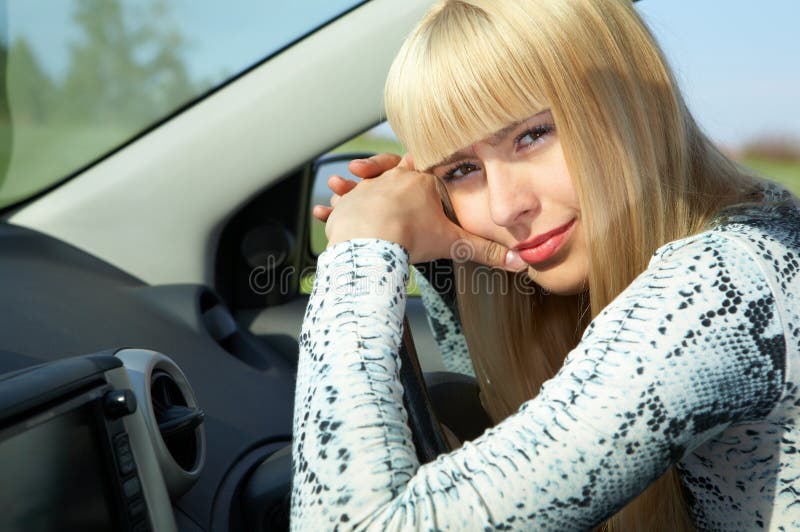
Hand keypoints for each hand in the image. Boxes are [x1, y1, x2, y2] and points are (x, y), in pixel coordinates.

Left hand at [322, 155, 525, 270]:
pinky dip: (332, 209)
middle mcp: (391, 179)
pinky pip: (338, 206)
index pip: (426, 164)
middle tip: (376, 171)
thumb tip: (521, 263)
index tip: (420, 161)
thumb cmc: (412, 237)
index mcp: (420, 182)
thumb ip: (485, 251)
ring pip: (359, 184)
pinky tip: (323, 210)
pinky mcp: (347, 206)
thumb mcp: (453, 244)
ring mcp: (367, 191)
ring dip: (350, 186)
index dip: (425, 165)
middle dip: (384, 170)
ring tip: (339, 184)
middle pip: (391, 168)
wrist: (374, 241)